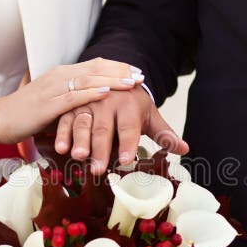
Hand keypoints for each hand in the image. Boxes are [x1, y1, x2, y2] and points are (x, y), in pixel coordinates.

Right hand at [0, 59, 141, 143]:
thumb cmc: (25, 114)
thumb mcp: (52, 102)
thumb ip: (71, 100)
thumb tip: (91, 105)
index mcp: (61, 74)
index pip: (95, 64)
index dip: (117, 66)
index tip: (135, 70)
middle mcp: (59, 76)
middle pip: (96, 67)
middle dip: (121, 70)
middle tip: (141, 74)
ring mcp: (53, 88)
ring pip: (89, 79)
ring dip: (113, 79)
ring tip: (131, 81)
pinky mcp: (48, 104)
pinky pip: (74, 96)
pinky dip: (92, 92)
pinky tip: (107, 92)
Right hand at [54, 77, 189, 173]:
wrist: (113, 77)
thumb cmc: (132, 104)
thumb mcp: (150, 116)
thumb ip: (164, 134)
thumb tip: (184, 148)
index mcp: (129, 105)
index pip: (129, 127)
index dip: (128, 144)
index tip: (127, 161)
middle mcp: (107, 102)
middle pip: (104, 128)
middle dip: (101, 150)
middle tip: (99, 169)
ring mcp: (88, 103)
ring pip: (83, 123)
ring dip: (79, 140)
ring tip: (79, 156)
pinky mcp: (72, 106)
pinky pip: (66, 120)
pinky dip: (62, 134)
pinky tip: (61, 148)